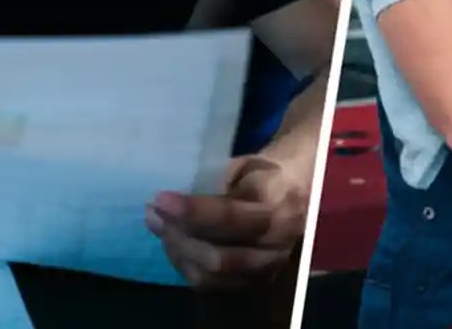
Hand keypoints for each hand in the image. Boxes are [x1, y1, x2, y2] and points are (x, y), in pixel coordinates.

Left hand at [145, 155, 308, 290]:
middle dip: (180, 236)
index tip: (161, 198)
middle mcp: (278, 244)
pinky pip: (212, 285)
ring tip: (159, 226)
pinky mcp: (257, 282)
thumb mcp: (242, 166)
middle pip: (220, 256)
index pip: (232, 217)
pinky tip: (174, 243)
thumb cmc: (263, 172)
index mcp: (279, 206)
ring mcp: (269, 268)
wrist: (296, 190)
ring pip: (213, 274)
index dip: (193, 212)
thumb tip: (165, 199)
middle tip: (155, 212)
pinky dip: (186, 265)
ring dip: (179, 251)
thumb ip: (209, 183)